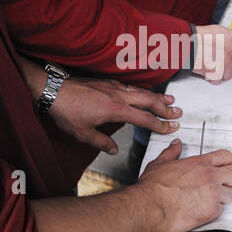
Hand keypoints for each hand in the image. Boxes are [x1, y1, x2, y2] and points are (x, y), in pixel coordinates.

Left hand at [48, 77, 179, 153]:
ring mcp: (112, 86)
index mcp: (116, 110)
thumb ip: (101, 142)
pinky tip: (141, 92)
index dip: (160, 125)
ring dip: (155, 96)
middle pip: (148, 100)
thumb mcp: (83, 134)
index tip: (171, 128)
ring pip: (140, 91)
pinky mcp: (105, 82)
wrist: (53, 90)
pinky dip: (140, 90)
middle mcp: (118, 95)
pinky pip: (129, 86)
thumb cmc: (66, 112)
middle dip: (164, 107)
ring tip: (168, 99)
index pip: (144, 119)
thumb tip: (113, 150)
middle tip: (178, 112)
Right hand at [138, 138, 231, 231]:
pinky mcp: (212, 211)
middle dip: (230, 178)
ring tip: (207, 199)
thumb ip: (172, 153)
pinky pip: (221, 210)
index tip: (221, 167)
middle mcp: (210, 177)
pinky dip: (213, 211)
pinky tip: (201, 209)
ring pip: (230, 194)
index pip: (226, 156)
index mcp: (200, 163)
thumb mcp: (160, 163)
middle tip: (221, 183)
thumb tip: (176, 144)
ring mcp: (213, 194)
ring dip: (221, 197)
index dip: (225, 162)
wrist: (150, 207)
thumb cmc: (153, 188)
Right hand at [192, 25, 231, 82]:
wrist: (186, 42)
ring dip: (220, 72)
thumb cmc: (202, 38)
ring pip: (229, 75)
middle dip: (229, 66)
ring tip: (209, 61)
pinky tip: (206, 67)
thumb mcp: (222, 35)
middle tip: (216, 58)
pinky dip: (212, 77)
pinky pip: (218, 79)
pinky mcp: (217, 70)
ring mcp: (226, 61)